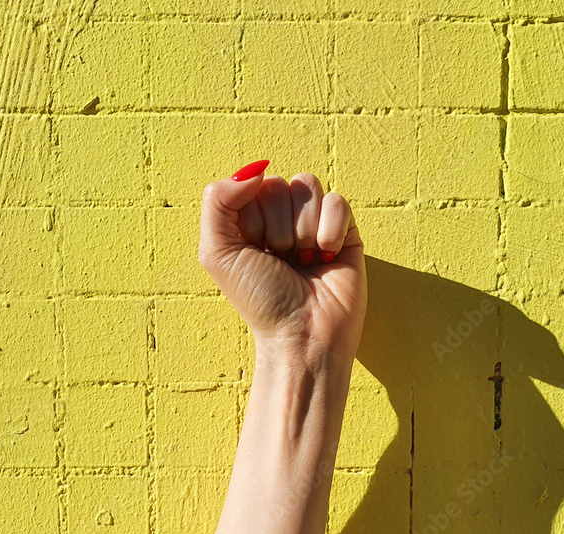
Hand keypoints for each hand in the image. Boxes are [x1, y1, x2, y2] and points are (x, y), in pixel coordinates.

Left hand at [198, 161, 366, 366]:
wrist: (303, 335)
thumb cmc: (260, 300)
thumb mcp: (217, 251)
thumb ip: (218, 200)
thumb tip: (256, 168)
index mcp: (249, 221)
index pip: (251, 185)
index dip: (252, 218)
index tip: (256, 251)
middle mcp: (282, 218)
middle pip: (280, 184)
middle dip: (278, 226)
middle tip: (282, 260)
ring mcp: (315, 223)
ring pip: (309, 187)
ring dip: (303, 229)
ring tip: (304, 260)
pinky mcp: (346, 231)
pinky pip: (337, 202)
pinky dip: (330, 230)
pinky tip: (326, 256)